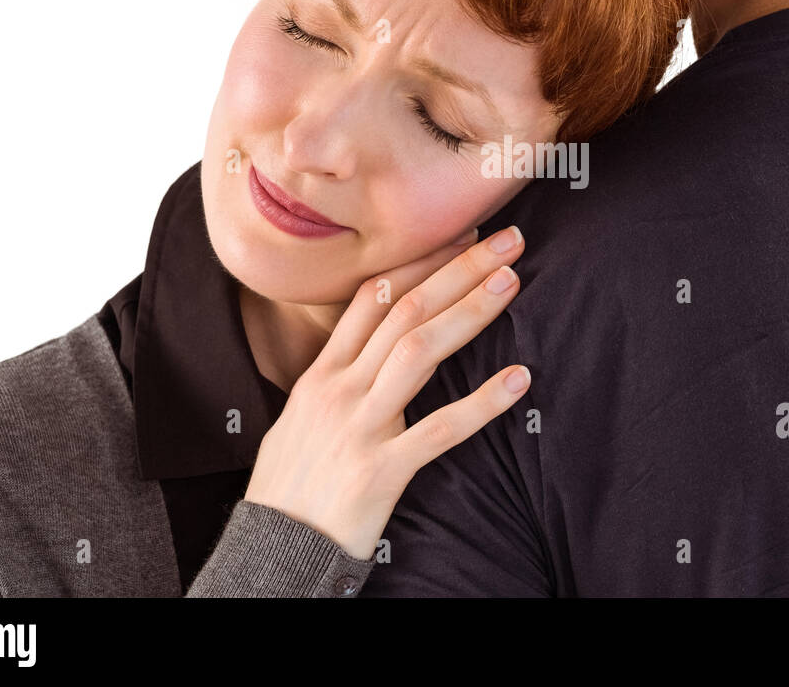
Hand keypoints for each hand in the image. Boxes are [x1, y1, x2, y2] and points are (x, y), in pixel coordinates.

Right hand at [244, 225, 530, 560]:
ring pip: (419, 351)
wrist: (270, 552)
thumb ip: (335, 381)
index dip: (421, 261)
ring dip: (469, 311)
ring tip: (511, 283)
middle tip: (506, 241)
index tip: (462, 236)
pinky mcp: (380, 471)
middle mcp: (339, 390)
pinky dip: (482, 403)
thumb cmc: (288, 486)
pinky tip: (518, 379)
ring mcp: (359, 428)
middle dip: (458, 269)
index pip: (373, 298)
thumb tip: (366, 349)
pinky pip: (439, 430)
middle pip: (404, 310)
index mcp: (321, 374)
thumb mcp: (299, 418)